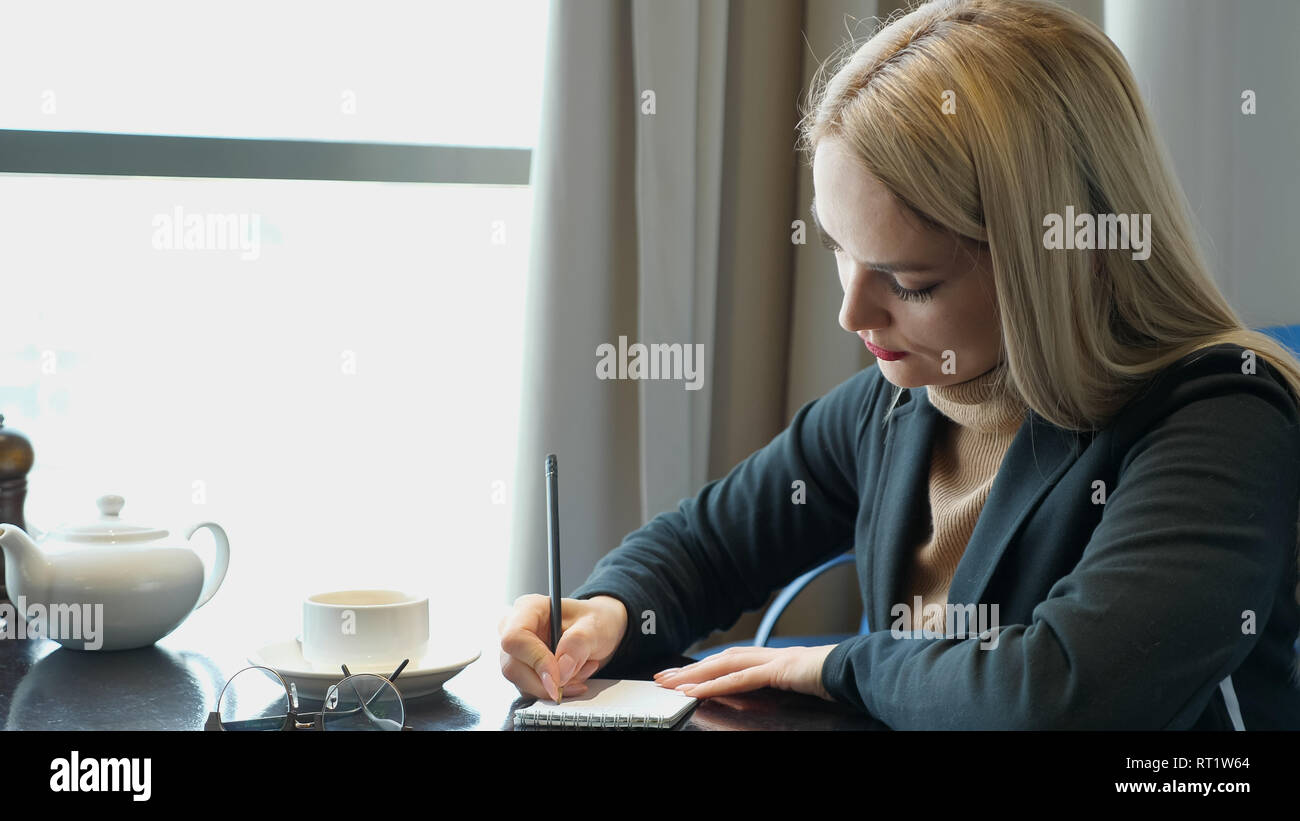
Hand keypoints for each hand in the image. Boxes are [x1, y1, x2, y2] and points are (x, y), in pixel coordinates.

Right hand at [498, 594, 627, 701]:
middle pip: (513, 666)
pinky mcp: (522, 668)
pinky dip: (554, 689)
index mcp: (528, 608)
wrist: (597, 630)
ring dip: (555, 686)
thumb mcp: (595, 627)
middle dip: (547, 681)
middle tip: (577, 678)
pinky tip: (573, 677)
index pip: (515, 638)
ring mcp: (516, 651)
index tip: (559, 677)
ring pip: (521, 682)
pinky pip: (530, 689)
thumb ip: (578, 644)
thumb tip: (561, 671)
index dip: (536, 661)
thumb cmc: (594, 620)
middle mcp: (514, 628)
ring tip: (581, 670)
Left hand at [653, 645, 837, 701]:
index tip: (682, 676)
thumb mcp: (800, 683)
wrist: (857, 669)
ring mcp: (771, 660)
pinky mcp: (777, 670)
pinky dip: (715, 685)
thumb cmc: (834, 678)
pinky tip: (697, 691)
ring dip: (695, 675)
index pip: (729, 661)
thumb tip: (766, 692)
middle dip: (689, 669)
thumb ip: (780, 684)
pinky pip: (740, 679)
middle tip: (662, 678)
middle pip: (719, 660)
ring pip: (723, 666)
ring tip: (671, 685)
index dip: (704, 667)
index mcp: (771, 658)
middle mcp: (766, 655)